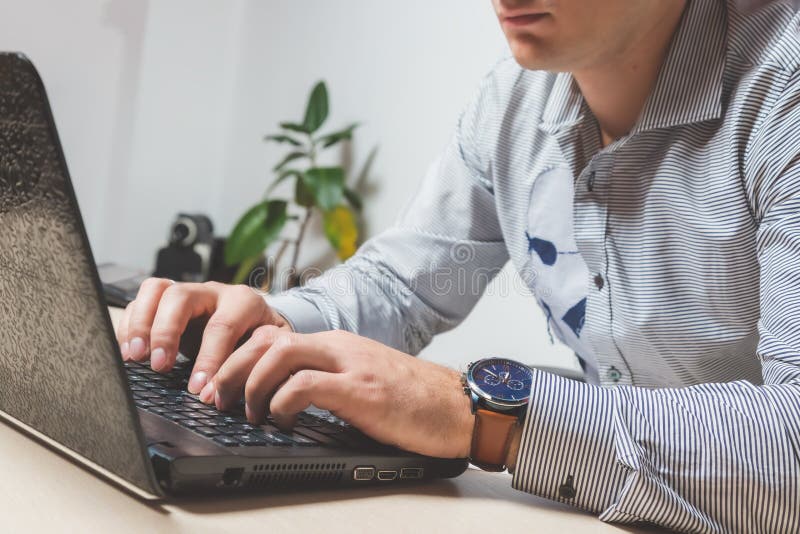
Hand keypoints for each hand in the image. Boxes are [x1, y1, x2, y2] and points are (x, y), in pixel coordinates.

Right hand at [114, 278, 290, 394]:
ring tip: (135, 357)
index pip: (222, 325)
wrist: (260, 325)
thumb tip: (215, 393)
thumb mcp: (268, 351)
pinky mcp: (166, 300)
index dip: (208, 358)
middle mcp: (213, 291)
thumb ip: (249, 368)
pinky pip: (141, 301)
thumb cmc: (263, 341)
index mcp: (244, 302)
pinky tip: (129, 352)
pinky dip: (130, 325)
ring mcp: (188, 292)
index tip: (197, 388)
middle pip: (181, 297)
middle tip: (158, 366)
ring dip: (141, 324)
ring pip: (156, 290)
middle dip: (166, 332)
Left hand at [211, 328, 474, 458]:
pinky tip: (279, 420)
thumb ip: (329, 381)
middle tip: (215, 397)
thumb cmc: (415, 401)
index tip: (222, 385)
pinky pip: (305, 385)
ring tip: (246, 412)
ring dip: (250, 384)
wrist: (461, 405)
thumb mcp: (364, 382)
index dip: (239, 357)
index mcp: (338, 345)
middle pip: (267, 339)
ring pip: (279, 354)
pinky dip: (281, 401)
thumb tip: (286, 400)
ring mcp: (351, 364)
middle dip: (231, 366)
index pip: (275, 335)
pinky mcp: (361, 390)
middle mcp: (340, 346)